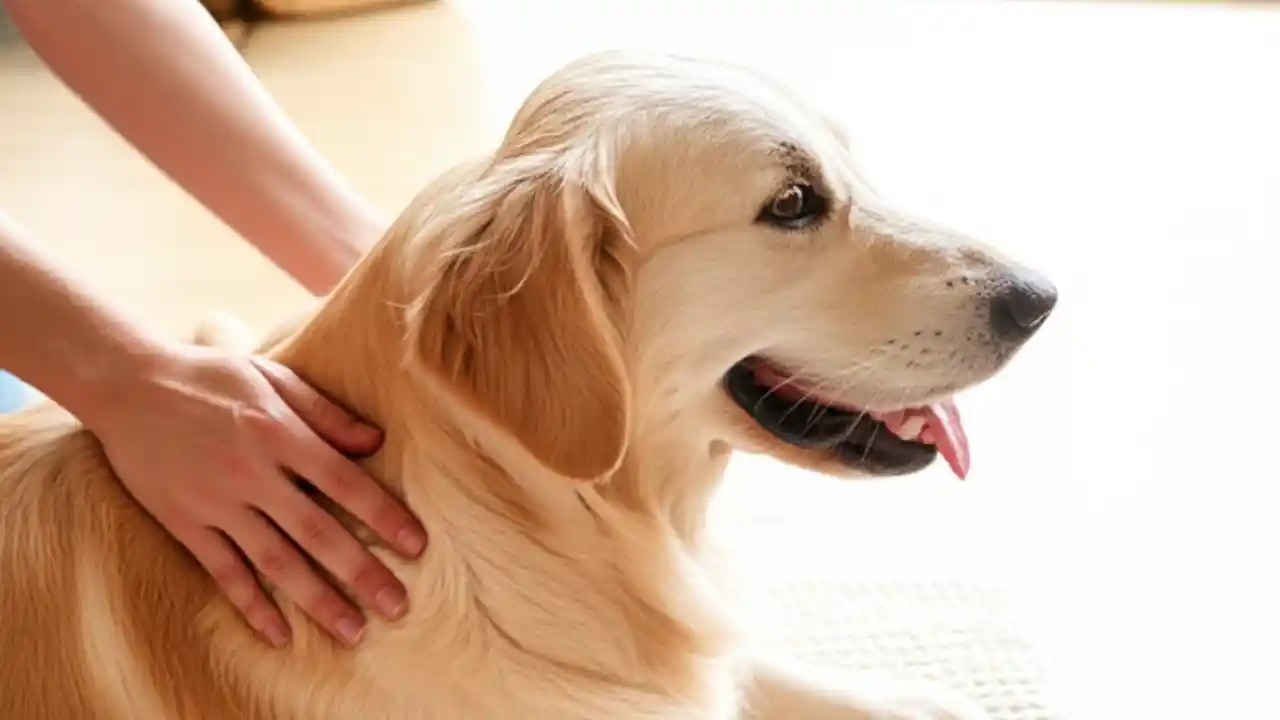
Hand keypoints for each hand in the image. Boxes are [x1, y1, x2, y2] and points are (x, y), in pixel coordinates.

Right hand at [87, 343, 425, 647]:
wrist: (127, 385)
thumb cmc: (210, 376)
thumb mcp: (273, 377)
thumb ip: (325, 413)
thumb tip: (376, 441)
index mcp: (279, 432)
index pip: (345, 482)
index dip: (383, 515)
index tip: (416, 545)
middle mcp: (251, 472)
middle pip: (317, 532)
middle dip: (361, 572)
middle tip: (396, 606)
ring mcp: (216, 502)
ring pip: (275, 560)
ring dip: (316, 599)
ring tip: (352, 631)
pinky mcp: (185, 522)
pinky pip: (223, 571)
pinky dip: (251, 605)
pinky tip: (279, 633)